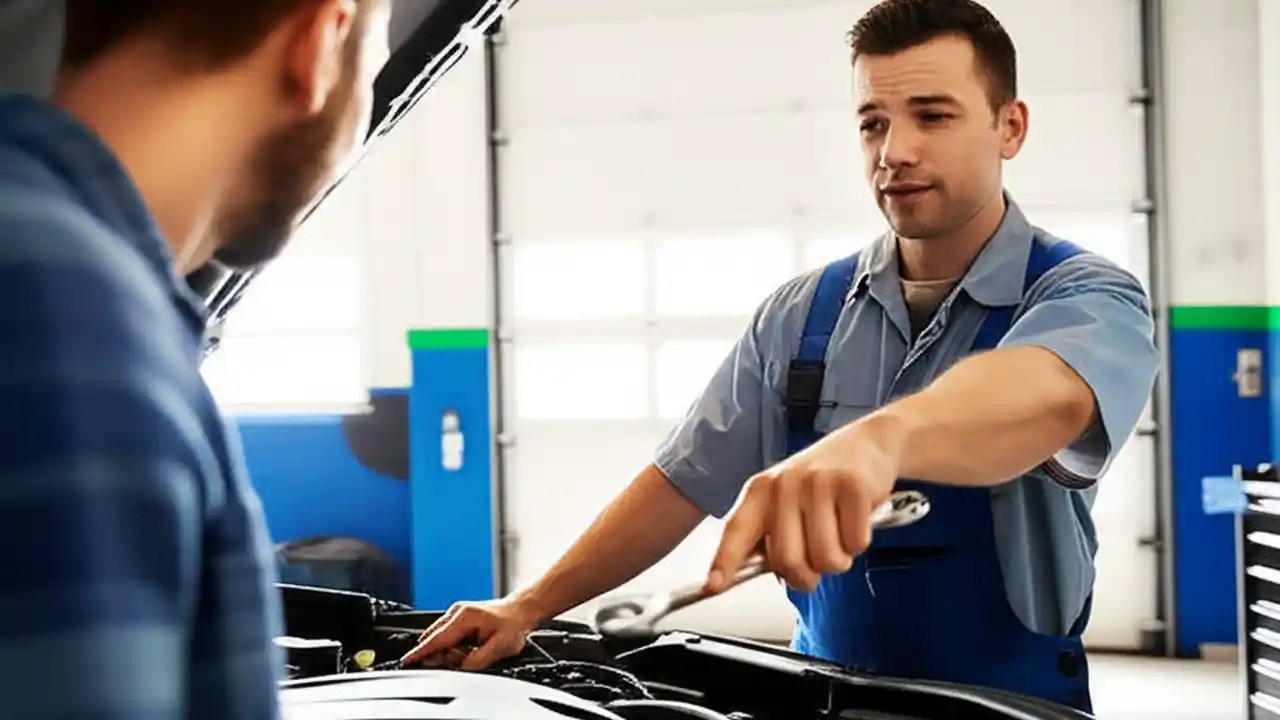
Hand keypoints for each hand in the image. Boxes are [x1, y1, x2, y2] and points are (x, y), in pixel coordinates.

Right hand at [400, 597, 540, 669]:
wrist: (518, 611)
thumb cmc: (511, 626)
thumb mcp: (499, 647)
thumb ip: (477, 660)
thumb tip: (461, 667)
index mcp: (464, 617)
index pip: (437, 639)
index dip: (421, 652)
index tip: (408, 660)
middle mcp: (456, 612)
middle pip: (435, 639)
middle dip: (442, 654)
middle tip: (465, 657)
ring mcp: (455, 613)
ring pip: (439, 638)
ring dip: (449, 650)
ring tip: (472, 650)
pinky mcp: (456, 617)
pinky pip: (445, 636)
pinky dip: (452, 645)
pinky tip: (468, 646)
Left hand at [705, 418, 902, 592]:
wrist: (869, 443)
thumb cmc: (824, 480)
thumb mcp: (787, 498)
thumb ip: (770, 533)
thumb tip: (757, 573)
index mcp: (761, 490)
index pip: (737, 529)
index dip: (724, 561)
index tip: (713, 586)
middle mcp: (784, 485)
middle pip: (787, 560)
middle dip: (807, 575)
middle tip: (817, 558)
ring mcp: (818, 483)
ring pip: (826, 559)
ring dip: (838, 559)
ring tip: (839, 534)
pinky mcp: (852, 486)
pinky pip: (855, 544)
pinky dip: (860, 542)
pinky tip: (857, 519)